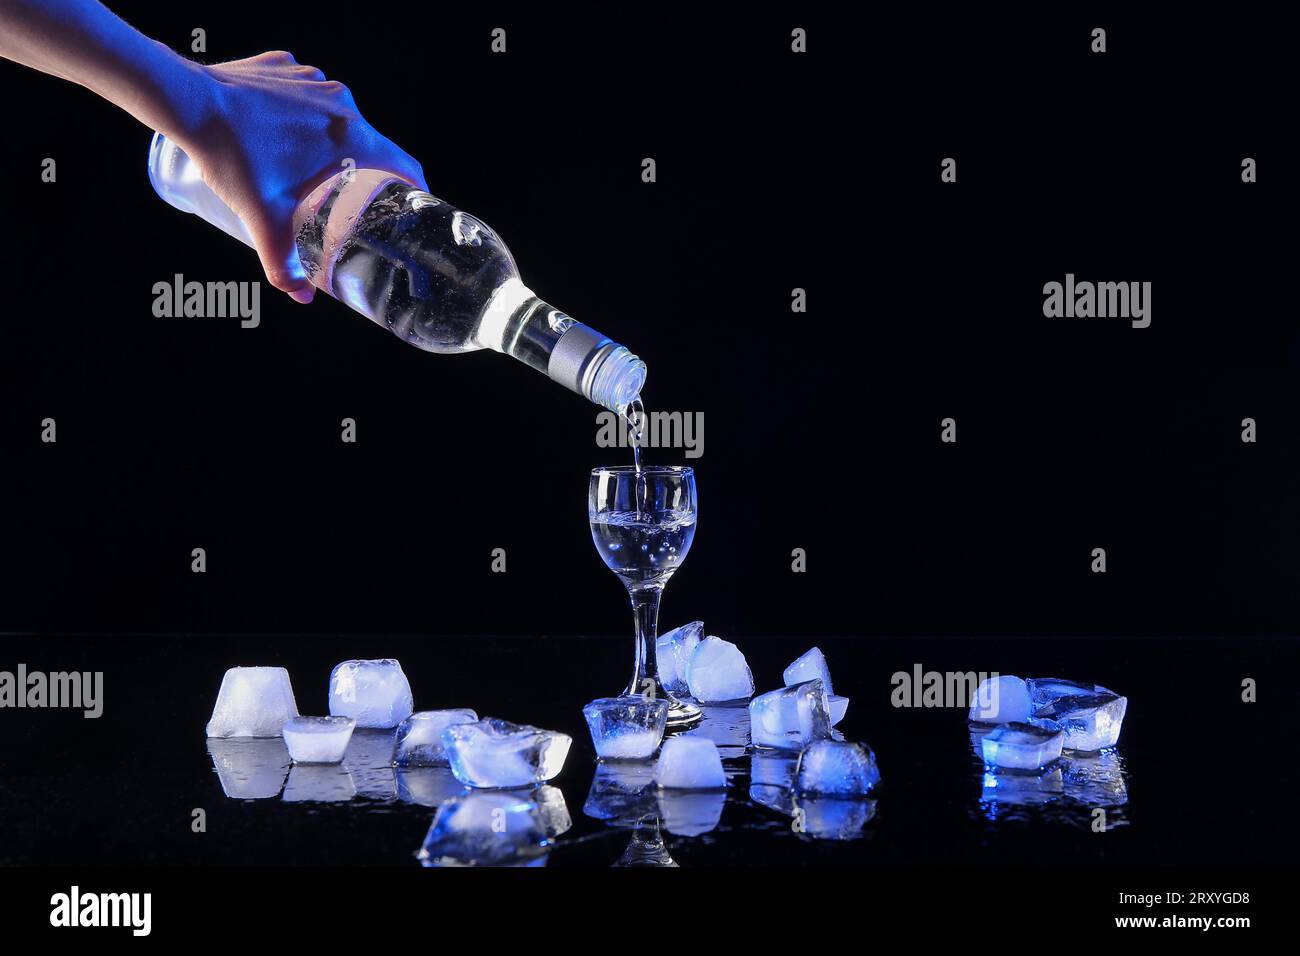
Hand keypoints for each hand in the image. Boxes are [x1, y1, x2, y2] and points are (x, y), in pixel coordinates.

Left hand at [176, 51, 427, 302]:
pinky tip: (276, 127)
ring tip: (302, 162)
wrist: (186, 100)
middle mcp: (340, 103)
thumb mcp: (263, 218)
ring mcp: (312, 79)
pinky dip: (298, 111)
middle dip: (362, 168)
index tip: (414, 200)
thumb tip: (301, 297)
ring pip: (335, 115)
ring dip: (328, 138)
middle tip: (345, 192)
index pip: (403, 162)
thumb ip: (283, 264)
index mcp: (350, 138)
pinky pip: (304, 92)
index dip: (415, 186)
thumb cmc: (231, 157)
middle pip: (368, 141)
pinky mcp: (285, 67)